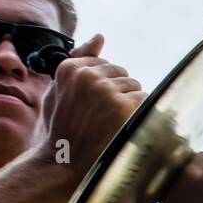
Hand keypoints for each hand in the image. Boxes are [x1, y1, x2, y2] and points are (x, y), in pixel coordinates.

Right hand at [37, 35, 145, 178]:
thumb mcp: (58, 92)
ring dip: (130, 106)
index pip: (104, 64)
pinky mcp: (122, 106)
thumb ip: (77, 61)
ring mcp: (105, 90)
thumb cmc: (60, 131)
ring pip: (135, 87)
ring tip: (111, 126)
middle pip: (122, 74)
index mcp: (70, 67)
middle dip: (118, 94)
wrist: (63, 165)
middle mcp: (87, 74)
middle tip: (102, 120)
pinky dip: (139, 116)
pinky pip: (144, 101)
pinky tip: (123, 129)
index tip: (93, 108)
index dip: (103, 87)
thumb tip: (100, 36)